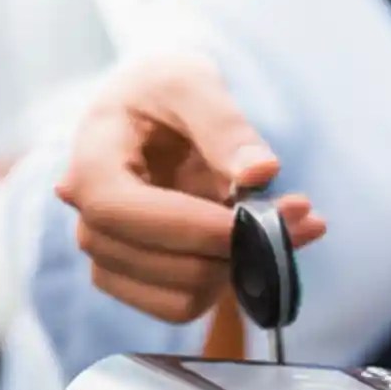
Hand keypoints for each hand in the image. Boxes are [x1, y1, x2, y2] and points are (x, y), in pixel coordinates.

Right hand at [56, 54, 326, 322]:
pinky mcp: (137, 280)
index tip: (251, 220)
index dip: (189, 226)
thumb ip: (226, 125)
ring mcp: (109, 255)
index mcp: (91, 163)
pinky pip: (185, 306)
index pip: (120, 212)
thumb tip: (261, 172)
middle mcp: (89, 218)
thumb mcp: (193, 83)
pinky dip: (232, 283)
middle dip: (235, 246)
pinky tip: (262, 244)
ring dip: (242, 268)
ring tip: (291, 225)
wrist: (156, 109)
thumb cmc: (166, 90)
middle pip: (156, 261)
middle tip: (302, 212)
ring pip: (179, 294)